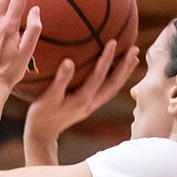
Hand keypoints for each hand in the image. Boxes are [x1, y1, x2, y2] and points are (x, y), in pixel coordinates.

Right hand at [25, 40, 140, 143]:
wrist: (42, 134)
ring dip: (125, 72)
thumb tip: (69, 61)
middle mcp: (91, 103)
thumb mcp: (48, 98)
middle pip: (114, 84)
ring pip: (113, 88)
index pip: (99, 77)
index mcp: (82, 99)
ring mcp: (92, 105)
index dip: (107, 59)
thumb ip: (60, 81)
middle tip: (135, 49)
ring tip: (134, 57)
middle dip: (125, 66)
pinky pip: (107, 90)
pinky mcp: (90, 105)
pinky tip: (118, 69)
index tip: (113, 42)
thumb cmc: (41, 115)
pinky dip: (116, 78)